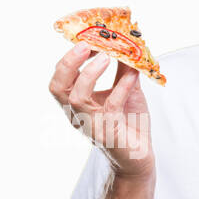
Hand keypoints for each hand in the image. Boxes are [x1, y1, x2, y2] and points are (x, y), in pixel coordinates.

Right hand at [48, 42, 152, 178]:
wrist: (140, 158)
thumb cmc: (129, 124)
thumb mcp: (126, 92)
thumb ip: (123, 71)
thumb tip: (127, 44)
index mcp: (75, 103)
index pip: (61, 78)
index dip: (70, 57)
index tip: (87, 40)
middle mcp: (77, 114)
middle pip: (58, 87)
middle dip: (69, 64)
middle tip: (85, 45)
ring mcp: (90, 125)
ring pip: (77, 98)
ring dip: (90, 74)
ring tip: (107, 57)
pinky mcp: (108, 134)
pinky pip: (110, 108)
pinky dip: (121, 89)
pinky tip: (132, 76)